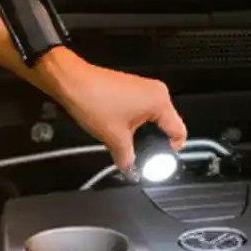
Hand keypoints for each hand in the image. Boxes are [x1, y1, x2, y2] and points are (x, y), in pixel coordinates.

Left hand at [36, 48, 186, 170]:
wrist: (71, 82)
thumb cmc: (93, 99)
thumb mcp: (114, 138)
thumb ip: (127, 158)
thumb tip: (130, 169)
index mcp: (159, 102)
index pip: (179, 132)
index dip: (171, 151)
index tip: (160, 161)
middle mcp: (156, 92)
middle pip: (167, 126)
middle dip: (154, 143)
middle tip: (141, 156)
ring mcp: (144, 88)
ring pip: (153, 119)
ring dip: (142, 133)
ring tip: (126, 142)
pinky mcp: (132, 89)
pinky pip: (142, 110)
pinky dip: (134, 123)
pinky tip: (120, 130)